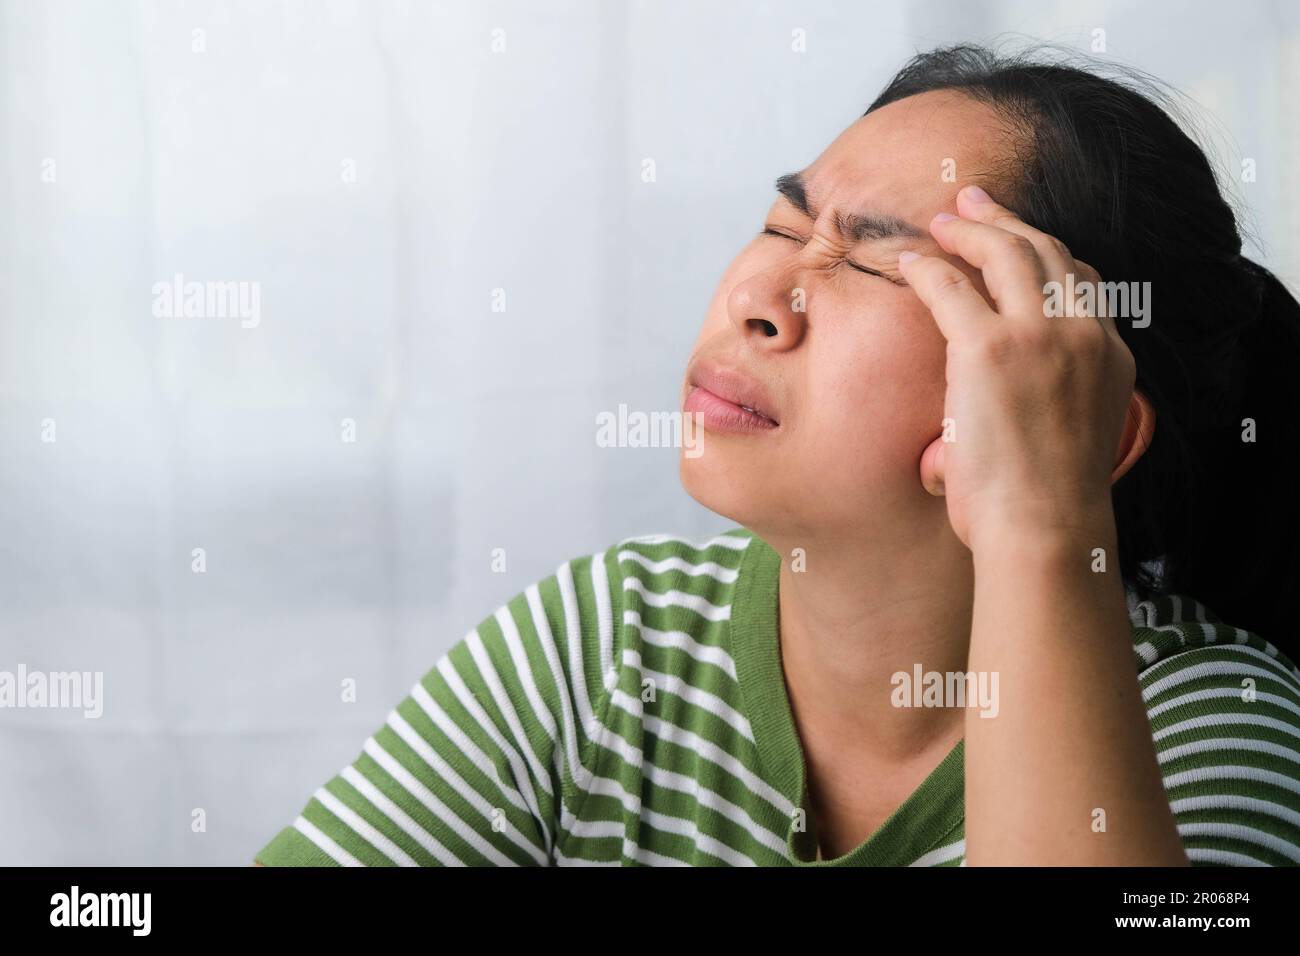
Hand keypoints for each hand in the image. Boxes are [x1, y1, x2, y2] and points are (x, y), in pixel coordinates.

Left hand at [897, 184, 1146, 551]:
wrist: (1046, 529)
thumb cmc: (1047, 508)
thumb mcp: (1069, 443)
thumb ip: (1050, 409)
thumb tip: (996, 420)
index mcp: (1110, 357)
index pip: (1082, 283)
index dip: (1045, 254)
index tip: (1016, 241)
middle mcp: (1084, 335)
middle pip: (1048, 253)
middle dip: (1007, 221)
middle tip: (972, 203)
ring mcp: (1041, 337)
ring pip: (1007, 254)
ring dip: (971, 229)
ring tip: (942, 220)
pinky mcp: (991, 349)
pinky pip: (952, 287)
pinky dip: (930, 267)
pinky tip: (912, 261)